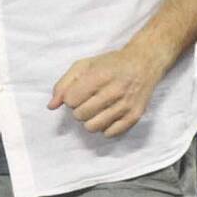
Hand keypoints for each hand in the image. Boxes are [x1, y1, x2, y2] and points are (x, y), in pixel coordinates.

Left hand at [48, 44, 162, 136]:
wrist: (144, 63)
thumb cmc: (111, 63)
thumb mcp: (85, 65)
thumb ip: (64, 84)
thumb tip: (51, 106)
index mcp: (100, 76)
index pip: (71, 100)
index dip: (71, 97)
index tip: (79, 92)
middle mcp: (114, 91)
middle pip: (80, 115)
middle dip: (79, 109)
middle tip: (88, 101)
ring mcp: (126, 105)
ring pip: (93, 127)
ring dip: (90, 120)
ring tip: (97, 109)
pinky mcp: (134, 116)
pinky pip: (110, 134)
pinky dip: (105, 127)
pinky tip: (108, 114)